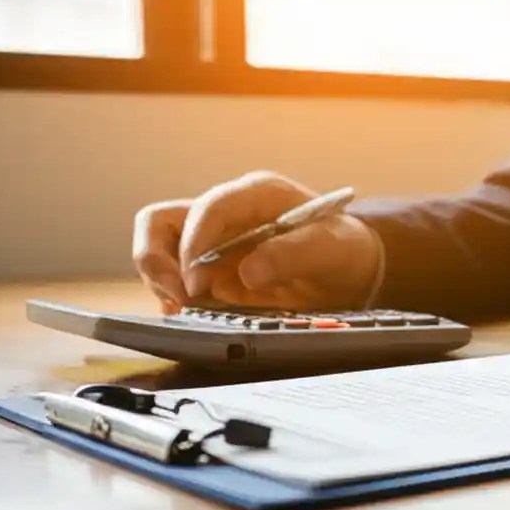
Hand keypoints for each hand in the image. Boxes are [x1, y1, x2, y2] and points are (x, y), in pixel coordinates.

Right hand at [132, 171, 380, 312]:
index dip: (194, 245)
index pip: (208, 208)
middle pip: (161, 221)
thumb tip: (248, 272)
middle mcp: (226, 211)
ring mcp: (214, 239)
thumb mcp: (331, 249)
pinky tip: (189, 316)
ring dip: (161, 279)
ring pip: (159, 247)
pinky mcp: (211, 267)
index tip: (196, 286)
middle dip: (157, 260)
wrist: (352, 269)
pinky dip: (172, 295)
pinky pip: (174, 275)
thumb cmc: (344, 250)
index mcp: (256, 194)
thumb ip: (294, 255)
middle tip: (178, 299)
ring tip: (181, 310)